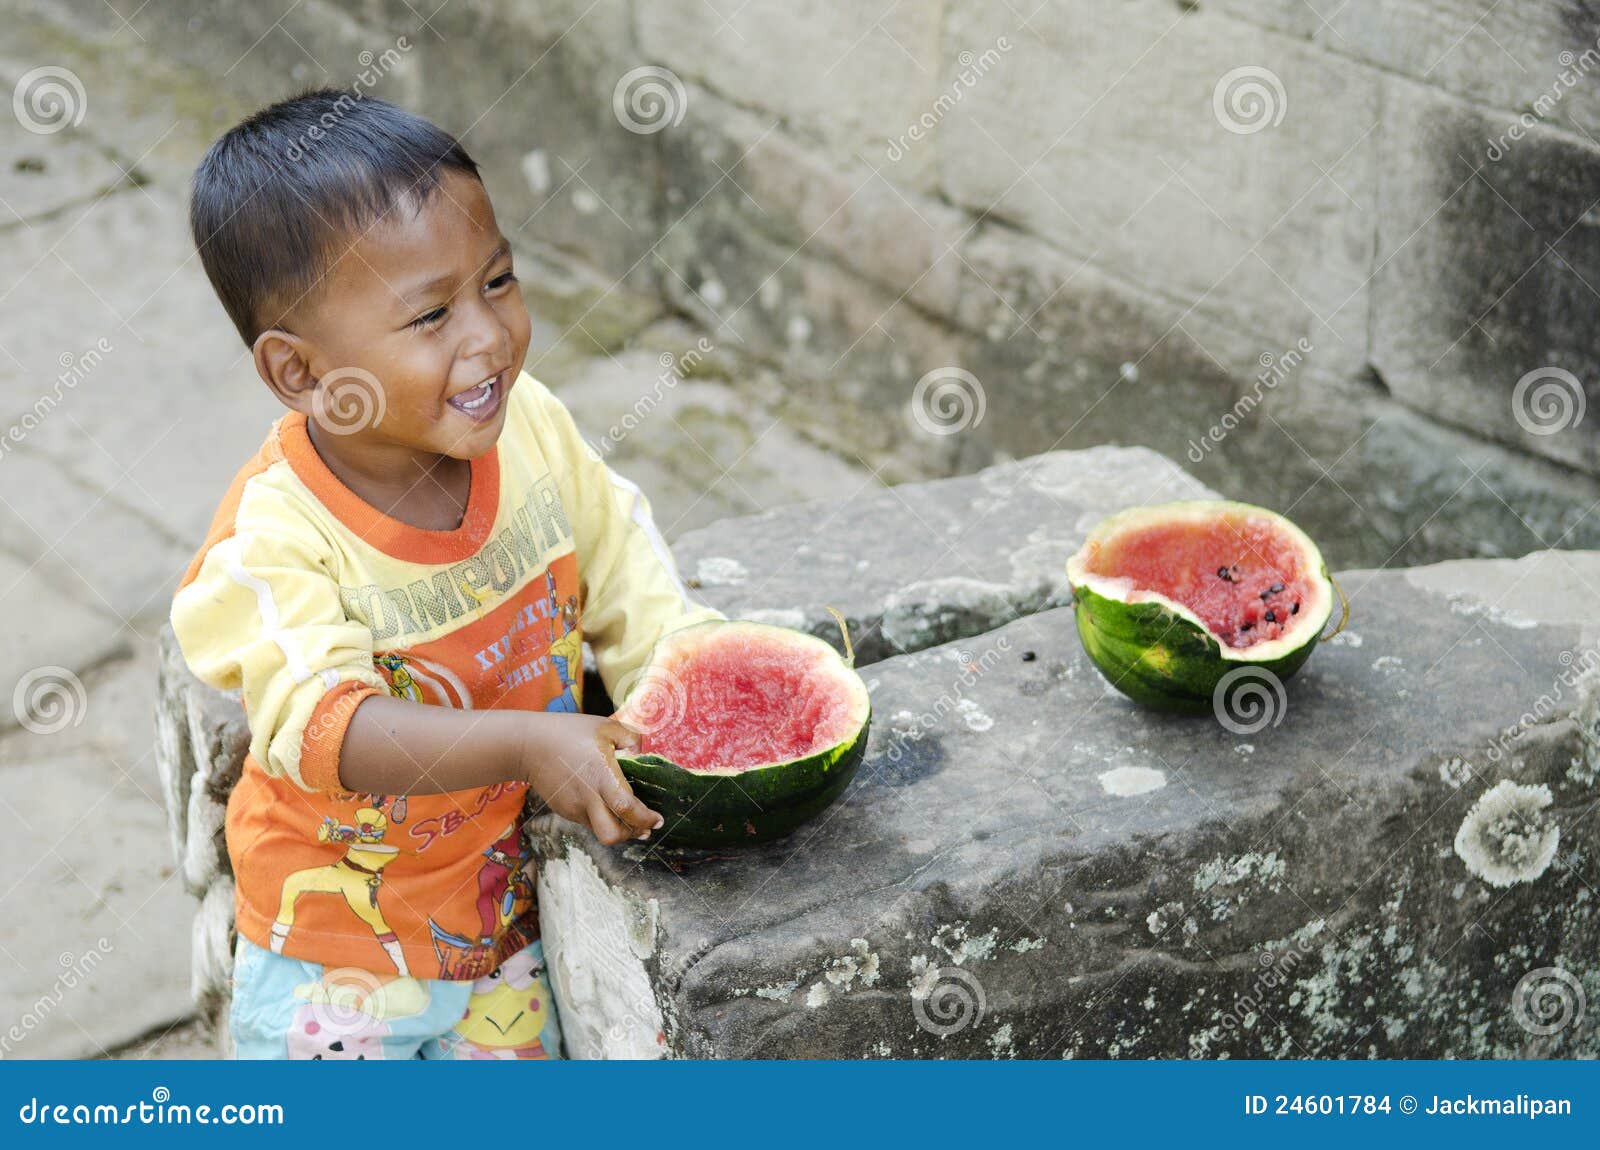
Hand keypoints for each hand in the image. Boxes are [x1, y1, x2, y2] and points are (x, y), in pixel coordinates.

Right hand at [519, 714, 661, 845]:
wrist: (528, 745)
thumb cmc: (569, 732)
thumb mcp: (606, 726)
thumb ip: (632, 739)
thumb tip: (641, 756)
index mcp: (601, 776)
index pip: (627, 808)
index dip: (645, 819)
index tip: (657, 819)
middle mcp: (587, 798)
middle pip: (611, 835)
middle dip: (631, 834)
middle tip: (643, 826)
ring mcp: (574, 807)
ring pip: (600, 831)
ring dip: (617, 828)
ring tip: (627, 817)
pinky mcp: (564, 810)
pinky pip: (588, 822)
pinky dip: (601, 818)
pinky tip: (604, 804)